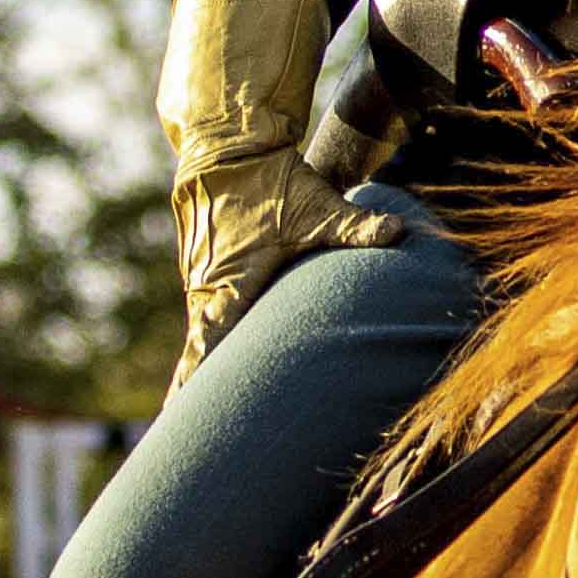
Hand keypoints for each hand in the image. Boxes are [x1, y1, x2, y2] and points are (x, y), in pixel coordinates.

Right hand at [159, 0, 392, 378]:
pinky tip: (204, 366)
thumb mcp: (316, 207)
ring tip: (185, 412)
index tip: (187, 411)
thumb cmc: (271, 182)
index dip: (202, 377)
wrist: (228, 147)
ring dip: (196, 367)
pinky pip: (205, 313)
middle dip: (191, 389)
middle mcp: (206, 285)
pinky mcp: (205, 268)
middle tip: (178, 431)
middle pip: (200, 349)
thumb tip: (399, 234)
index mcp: (229, 281)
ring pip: (201, 332)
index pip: (213, 341)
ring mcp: (200, 278)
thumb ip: (357, 226)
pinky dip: (203, 340)